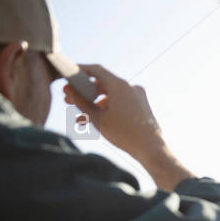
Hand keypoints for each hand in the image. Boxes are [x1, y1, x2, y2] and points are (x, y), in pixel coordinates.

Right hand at [64, 64, 193, 189]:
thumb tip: (68, 89)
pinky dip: (108, 109)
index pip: (96, 70)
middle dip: (84, 93)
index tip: (68, 77)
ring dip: (94, 105)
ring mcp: (138, 96)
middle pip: (102, 84)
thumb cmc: (125, 135)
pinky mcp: (142, 106)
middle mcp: (131, 87)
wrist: (152, 150)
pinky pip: (120, 103)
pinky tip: (96, 122)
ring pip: (110, 96)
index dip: (80, 71)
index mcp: (120, 85)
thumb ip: (80, 101)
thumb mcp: (97, 118)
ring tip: (80, 117)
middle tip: (69, 100)